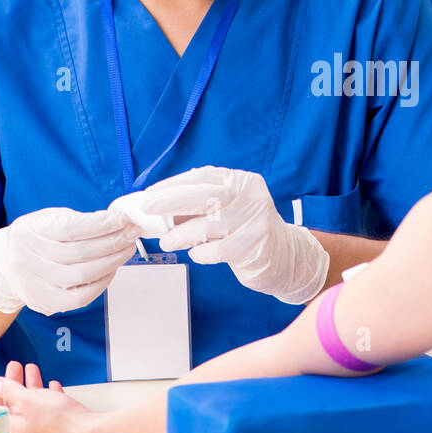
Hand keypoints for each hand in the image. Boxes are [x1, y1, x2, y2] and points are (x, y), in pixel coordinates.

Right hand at [0, 206, 142, 315]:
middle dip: (113, 242)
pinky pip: (80, 297)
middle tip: (132, 233)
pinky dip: (101, 284)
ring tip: (127, 249)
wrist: (3, 265)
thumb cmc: (35, 238)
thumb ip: (78, 220)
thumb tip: (115, 222)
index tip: (123, 219)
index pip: (71, 228)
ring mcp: (34, 283)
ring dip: (112, 262)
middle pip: (80, 253)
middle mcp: (27, 258)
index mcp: (29, 232)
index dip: (101, 224)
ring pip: (83, 276)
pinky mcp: (43, 302)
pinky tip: (112, 270)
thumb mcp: (48, 220)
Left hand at [0, 360, 102, 432]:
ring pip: (34, 401)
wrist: (87, 432)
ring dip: (32, 383)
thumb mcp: (29, 400)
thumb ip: (11, 390)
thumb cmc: (58, 421)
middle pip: (16, 402)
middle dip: (15, 382)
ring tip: (31, 368)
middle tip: (14, 367)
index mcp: (14, 427)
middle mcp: (27, 429)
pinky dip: (49, 393)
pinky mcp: (59, 423)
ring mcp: (44, 426)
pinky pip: (50, 405)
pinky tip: (52, 385)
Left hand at [117, 166, 329, 304]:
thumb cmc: (246, 228)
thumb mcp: (230, 206)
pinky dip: (200, 253)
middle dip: (170, 201)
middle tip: (147, 208)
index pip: (203, 177)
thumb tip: (159, 203)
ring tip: (167, 241)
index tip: (150, 192)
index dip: (174, 184)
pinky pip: (216, 250)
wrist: (284, 255)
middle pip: (204, 195)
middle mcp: (250, 197)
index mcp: (242, 181)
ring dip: (180, 235)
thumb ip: (203, 202)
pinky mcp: (254, 247)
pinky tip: (196, 254)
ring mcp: (254, 221)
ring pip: (206, 226)